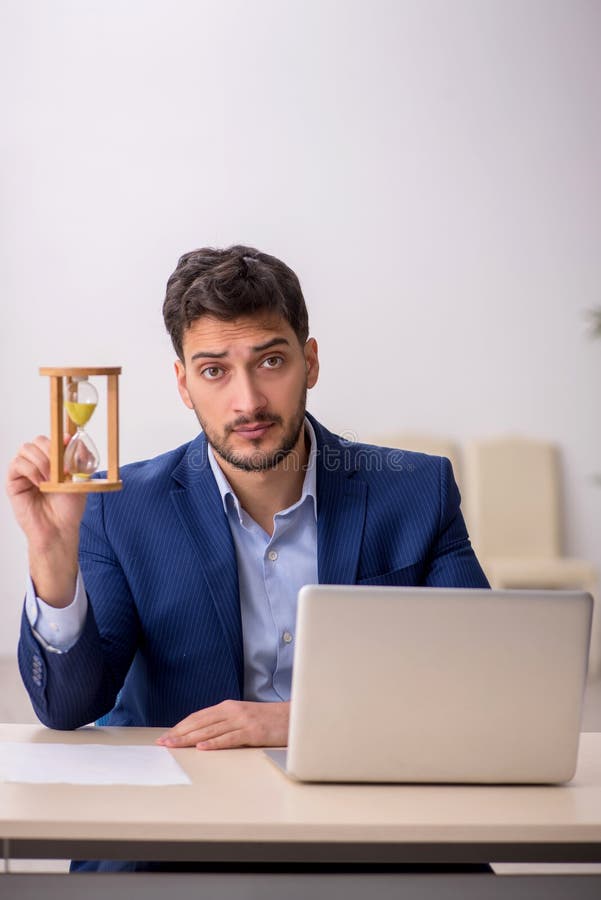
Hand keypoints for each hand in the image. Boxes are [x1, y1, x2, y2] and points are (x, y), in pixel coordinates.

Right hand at [6, 435, 85, 605]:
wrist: (59, 528)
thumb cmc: (68, 508)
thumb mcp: (80, 480)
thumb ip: (78, 459)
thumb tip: (74, 439)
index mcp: (54, 461)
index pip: (52, 439)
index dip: (59, 438)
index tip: (68, 441)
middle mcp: (38, 463)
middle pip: (38, 440)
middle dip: (51, 451)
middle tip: (60, 469)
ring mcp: (25, 471)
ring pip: (27, 448)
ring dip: (42, 462)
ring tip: (51, 480)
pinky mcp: (14, 481)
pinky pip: (17, 463)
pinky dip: (31, 470)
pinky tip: (40, 483)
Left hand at [156, 700, 289, 749]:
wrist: (293, 717)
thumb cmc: (268, 720)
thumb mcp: (243, 717)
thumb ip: (225, 722)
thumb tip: (204, 735)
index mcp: (228, 706)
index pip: (198, 716)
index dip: (181, 726)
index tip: (167, 736)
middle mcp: (232, 711)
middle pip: (200, 723)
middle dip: (179, 733)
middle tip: (162, 743)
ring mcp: (242, 721)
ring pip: (210, 731)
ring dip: (189, 739)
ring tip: (174, 746)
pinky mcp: (253, 732)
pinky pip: (230, 738)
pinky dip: (214, 743)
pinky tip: (201, 748)